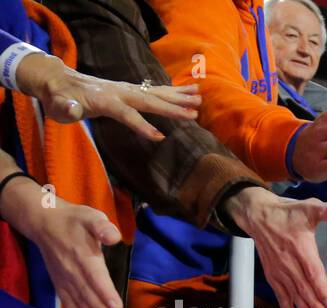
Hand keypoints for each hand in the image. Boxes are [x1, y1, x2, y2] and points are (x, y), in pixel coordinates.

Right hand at [0, 176, 121, 307]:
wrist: (44, 222)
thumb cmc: (74, 220)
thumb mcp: (91, 217)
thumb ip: (103, 227)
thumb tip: (113, 236)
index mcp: (83, 254)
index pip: (95, 276)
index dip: (105, 292)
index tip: (116, 307)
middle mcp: (72, 268)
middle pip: (88, 292)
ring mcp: (64, 276)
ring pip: (78, 299)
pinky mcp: (59, 281)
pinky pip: (66, 299)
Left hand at [15, 53, 199, 141]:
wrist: (59, 80)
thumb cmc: (59, 99)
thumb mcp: (57, 106)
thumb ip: (66, 108)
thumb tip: (72, 108)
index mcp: (103, 99)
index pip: (126, 113)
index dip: (142, 125)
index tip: (160, 137)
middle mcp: (119, 91)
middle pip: (149, 100)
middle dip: (172, 108)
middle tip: (194, 113)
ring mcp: (126, 88)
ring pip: (155, 92)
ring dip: (178, 96)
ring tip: (200, 99)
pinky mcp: (131, 89)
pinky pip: (155, 90)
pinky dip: (174, 91)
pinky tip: (190, 92)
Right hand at [225, 188, 326, 307]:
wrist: (258, 216)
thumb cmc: (287, 213)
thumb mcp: (307, 207)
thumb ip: (324, 209)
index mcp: (300, 247)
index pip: (313, 272)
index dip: (322, 289)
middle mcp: (289, 262)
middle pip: (305, 288)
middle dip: (317, 306)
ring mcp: (280, 270)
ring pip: (294, 294)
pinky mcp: (273, 275)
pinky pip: (280, 294)